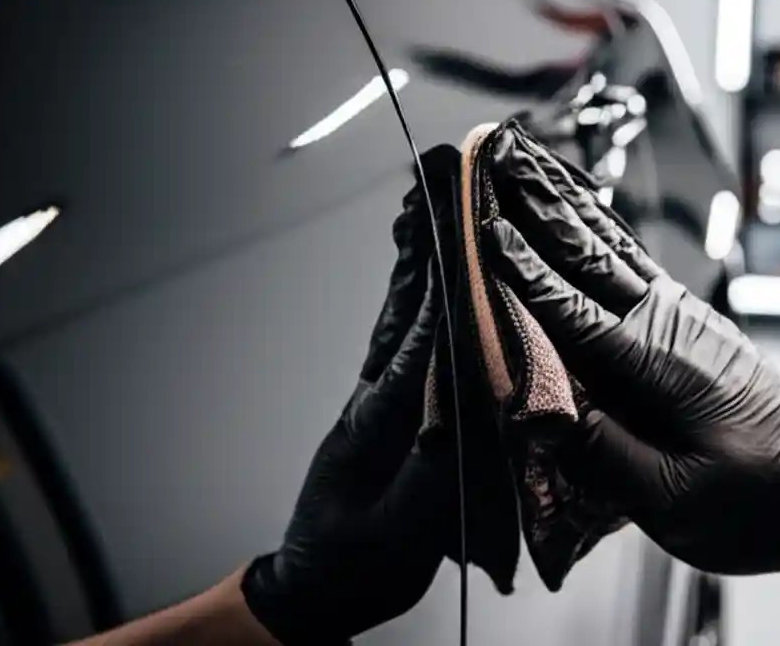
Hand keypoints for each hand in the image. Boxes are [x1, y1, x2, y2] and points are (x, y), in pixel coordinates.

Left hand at [241, 165, 455, 643]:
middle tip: (438, 188)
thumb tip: (462, 416)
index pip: (415, 341)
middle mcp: (376, 401)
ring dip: (415, 263)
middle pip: (402, 312)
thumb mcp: (397, 533)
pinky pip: (403, 346)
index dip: (437, 284)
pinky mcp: (385, 414)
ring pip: (398, 321)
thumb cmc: (355, 565)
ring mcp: (377, 404)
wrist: (317, 590)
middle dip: (424, 248)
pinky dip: (415, 302)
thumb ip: (430, 476)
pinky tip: (426, 278)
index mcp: (379, 423)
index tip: (454, 232)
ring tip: (428, 209)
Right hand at [483, 145, 779, 578]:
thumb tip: (540, 413)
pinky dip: (602, 229)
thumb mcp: (674, 501)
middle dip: (537, 202)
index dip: (521, 268)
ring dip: (566, 202)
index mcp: (657, 366)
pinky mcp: (692, 326)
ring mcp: (683, 320)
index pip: (572, 308)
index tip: (481, 225)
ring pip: (612, 247)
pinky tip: (585, 211)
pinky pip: (634, 264)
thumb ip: (605, 454)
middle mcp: (669, 328)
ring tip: (529, 161)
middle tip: (498, 153)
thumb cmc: (759, 503)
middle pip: (589, 253)